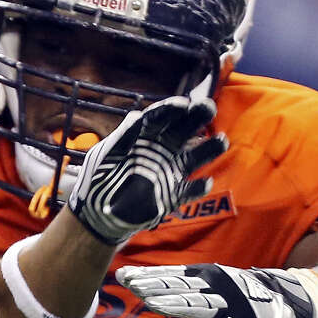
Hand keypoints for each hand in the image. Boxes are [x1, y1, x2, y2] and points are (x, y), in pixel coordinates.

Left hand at [67, 96, 225, 244]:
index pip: (161, 117)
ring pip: (196, 155)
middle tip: (208, 108)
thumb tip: (136, 116)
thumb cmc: (97, 179)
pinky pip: (190, 189)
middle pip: (184, 128)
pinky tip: (204, 182)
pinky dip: (198, 187)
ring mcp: (170, 170)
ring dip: (209, 148)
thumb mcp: (104, 155)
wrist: (96, 214)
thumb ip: (121, 138)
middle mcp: (161, 148)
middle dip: (197, 117)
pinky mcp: (173, 194)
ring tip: (221, 141)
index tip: (183, 104)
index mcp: (143, 135)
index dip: (171, 109)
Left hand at [116, 263, 317, 317]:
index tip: (124, 275)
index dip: (149, 276)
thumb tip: (137, 277)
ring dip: (175, 304)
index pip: (173, 275)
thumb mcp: (211, 283)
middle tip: (131, 286)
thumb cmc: (242, 295)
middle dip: (156, 286)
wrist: (293, 303)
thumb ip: (179, 282)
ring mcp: (231, 308)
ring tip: (152, 303)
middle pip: (181, 288)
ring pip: (198, 305)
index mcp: (208, 278)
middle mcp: (217, 289)